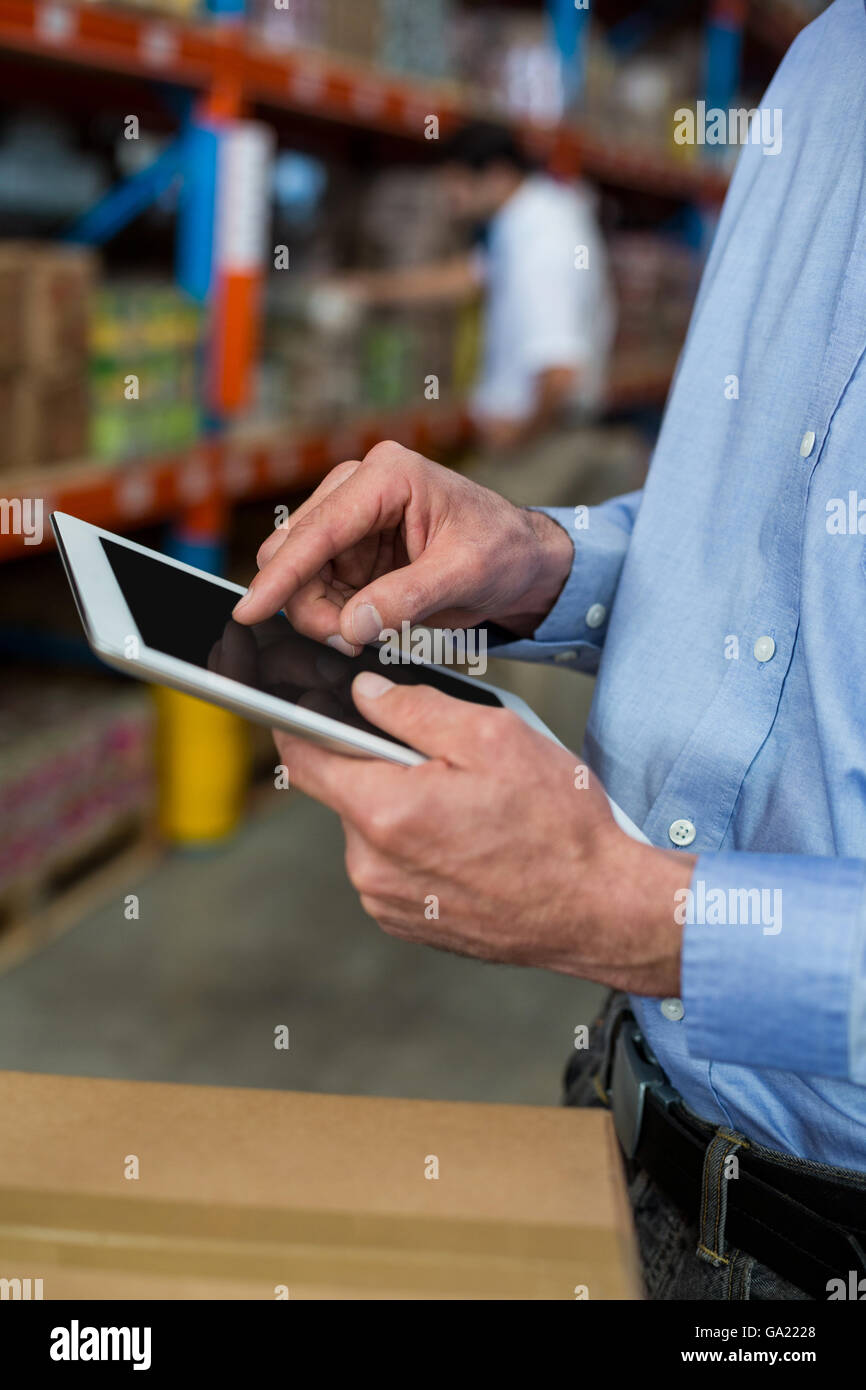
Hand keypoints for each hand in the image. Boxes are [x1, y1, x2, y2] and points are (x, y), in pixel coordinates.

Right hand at [233, 440, 574, 648]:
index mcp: (387, 476)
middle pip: (296, 551)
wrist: (524, 562)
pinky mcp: (351, 552)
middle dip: (308, 603)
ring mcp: (350, 521)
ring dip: (320, 614)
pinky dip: (331, 616)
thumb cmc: (505, 551)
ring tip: (363, 635)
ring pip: (300, 576)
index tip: (250, 612)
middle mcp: (359, 489)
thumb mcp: (465, 574)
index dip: (283, 575)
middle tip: (347, 640)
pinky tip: (361, 627)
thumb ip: (409, 598)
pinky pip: (318, 590)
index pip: (321, 529)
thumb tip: (352, 624)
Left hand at [274, 672, 692, 995]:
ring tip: (470, 808)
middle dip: (381, 766)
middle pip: (345, 792)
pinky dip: (417, 846)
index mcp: (384, 812)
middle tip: (446, 761)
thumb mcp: (494, 737)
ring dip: (402, 808)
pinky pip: (391, 866)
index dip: (296, 722)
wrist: (599, 910)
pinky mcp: (407, 923)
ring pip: (371, 829)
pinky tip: (469, 842)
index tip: (298, 703)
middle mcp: (372, 866)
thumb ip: (415, 708)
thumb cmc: (558, 825)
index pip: (303, 757)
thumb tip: (364, 693)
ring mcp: (387, 901)